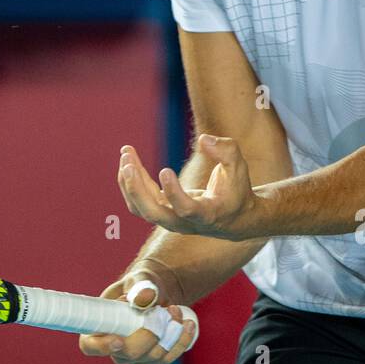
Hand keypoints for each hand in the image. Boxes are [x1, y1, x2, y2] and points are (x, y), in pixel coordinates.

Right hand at [76, 275, 196, 363]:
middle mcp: (112, 346)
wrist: (157, 293)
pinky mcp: (151, 360)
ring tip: (176, 310)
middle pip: (129, 354)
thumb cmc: (141, 284)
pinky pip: (168, 358)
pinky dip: (181, 341)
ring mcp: (132, 357)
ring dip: (171, 334)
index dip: (101, 346)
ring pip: (152, 357)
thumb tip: (145, 298)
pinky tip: (189, 325)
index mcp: (98, 326)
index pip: (89, 345)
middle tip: (167, 310)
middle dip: (151, 334)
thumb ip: (141, 286)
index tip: (118, 340)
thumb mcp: (140, 279)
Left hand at [117, 135, 258, 240]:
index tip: (164, 170)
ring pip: (141, 208)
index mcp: (207, 214)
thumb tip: (204, 140)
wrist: (232, 217)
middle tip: (128, 162)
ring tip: (126, 154)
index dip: (173, 193)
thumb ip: (226, 151)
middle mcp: (185, 223)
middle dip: (137, 189)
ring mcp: (170, 220)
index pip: (186, 210)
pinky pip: (139, 203)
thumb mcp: (239, 168)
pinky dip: (130, 183)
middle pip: (154, 214)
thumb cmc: (236, 190)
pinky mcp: (162, 212)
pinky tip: (127, 161)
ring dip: (130, 182)